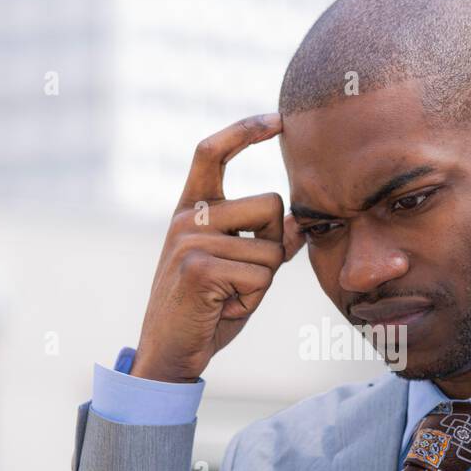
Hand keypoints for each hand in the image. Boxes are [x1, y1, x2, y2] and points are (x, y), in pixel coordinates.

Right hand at [130, 113, 305, 382]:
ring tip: (229, 296)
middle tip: (243, 279)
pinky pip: (259, 274)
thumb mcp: (241, 269)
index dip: (244, 129)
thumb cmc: (208, 310)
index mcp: (191, 208)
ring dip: (262, 280)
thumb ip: (267, 240)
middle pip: (270, 204)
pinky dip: (252, 298)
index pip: (212, 151)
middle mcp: (186, 217)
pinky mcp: (198, 267)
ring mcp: (189, 239)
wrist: (170, 352)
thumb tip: (300, 220)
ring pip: (270, 246)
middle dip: (274, 245)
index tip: (278, 118)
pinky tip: (223, 308)